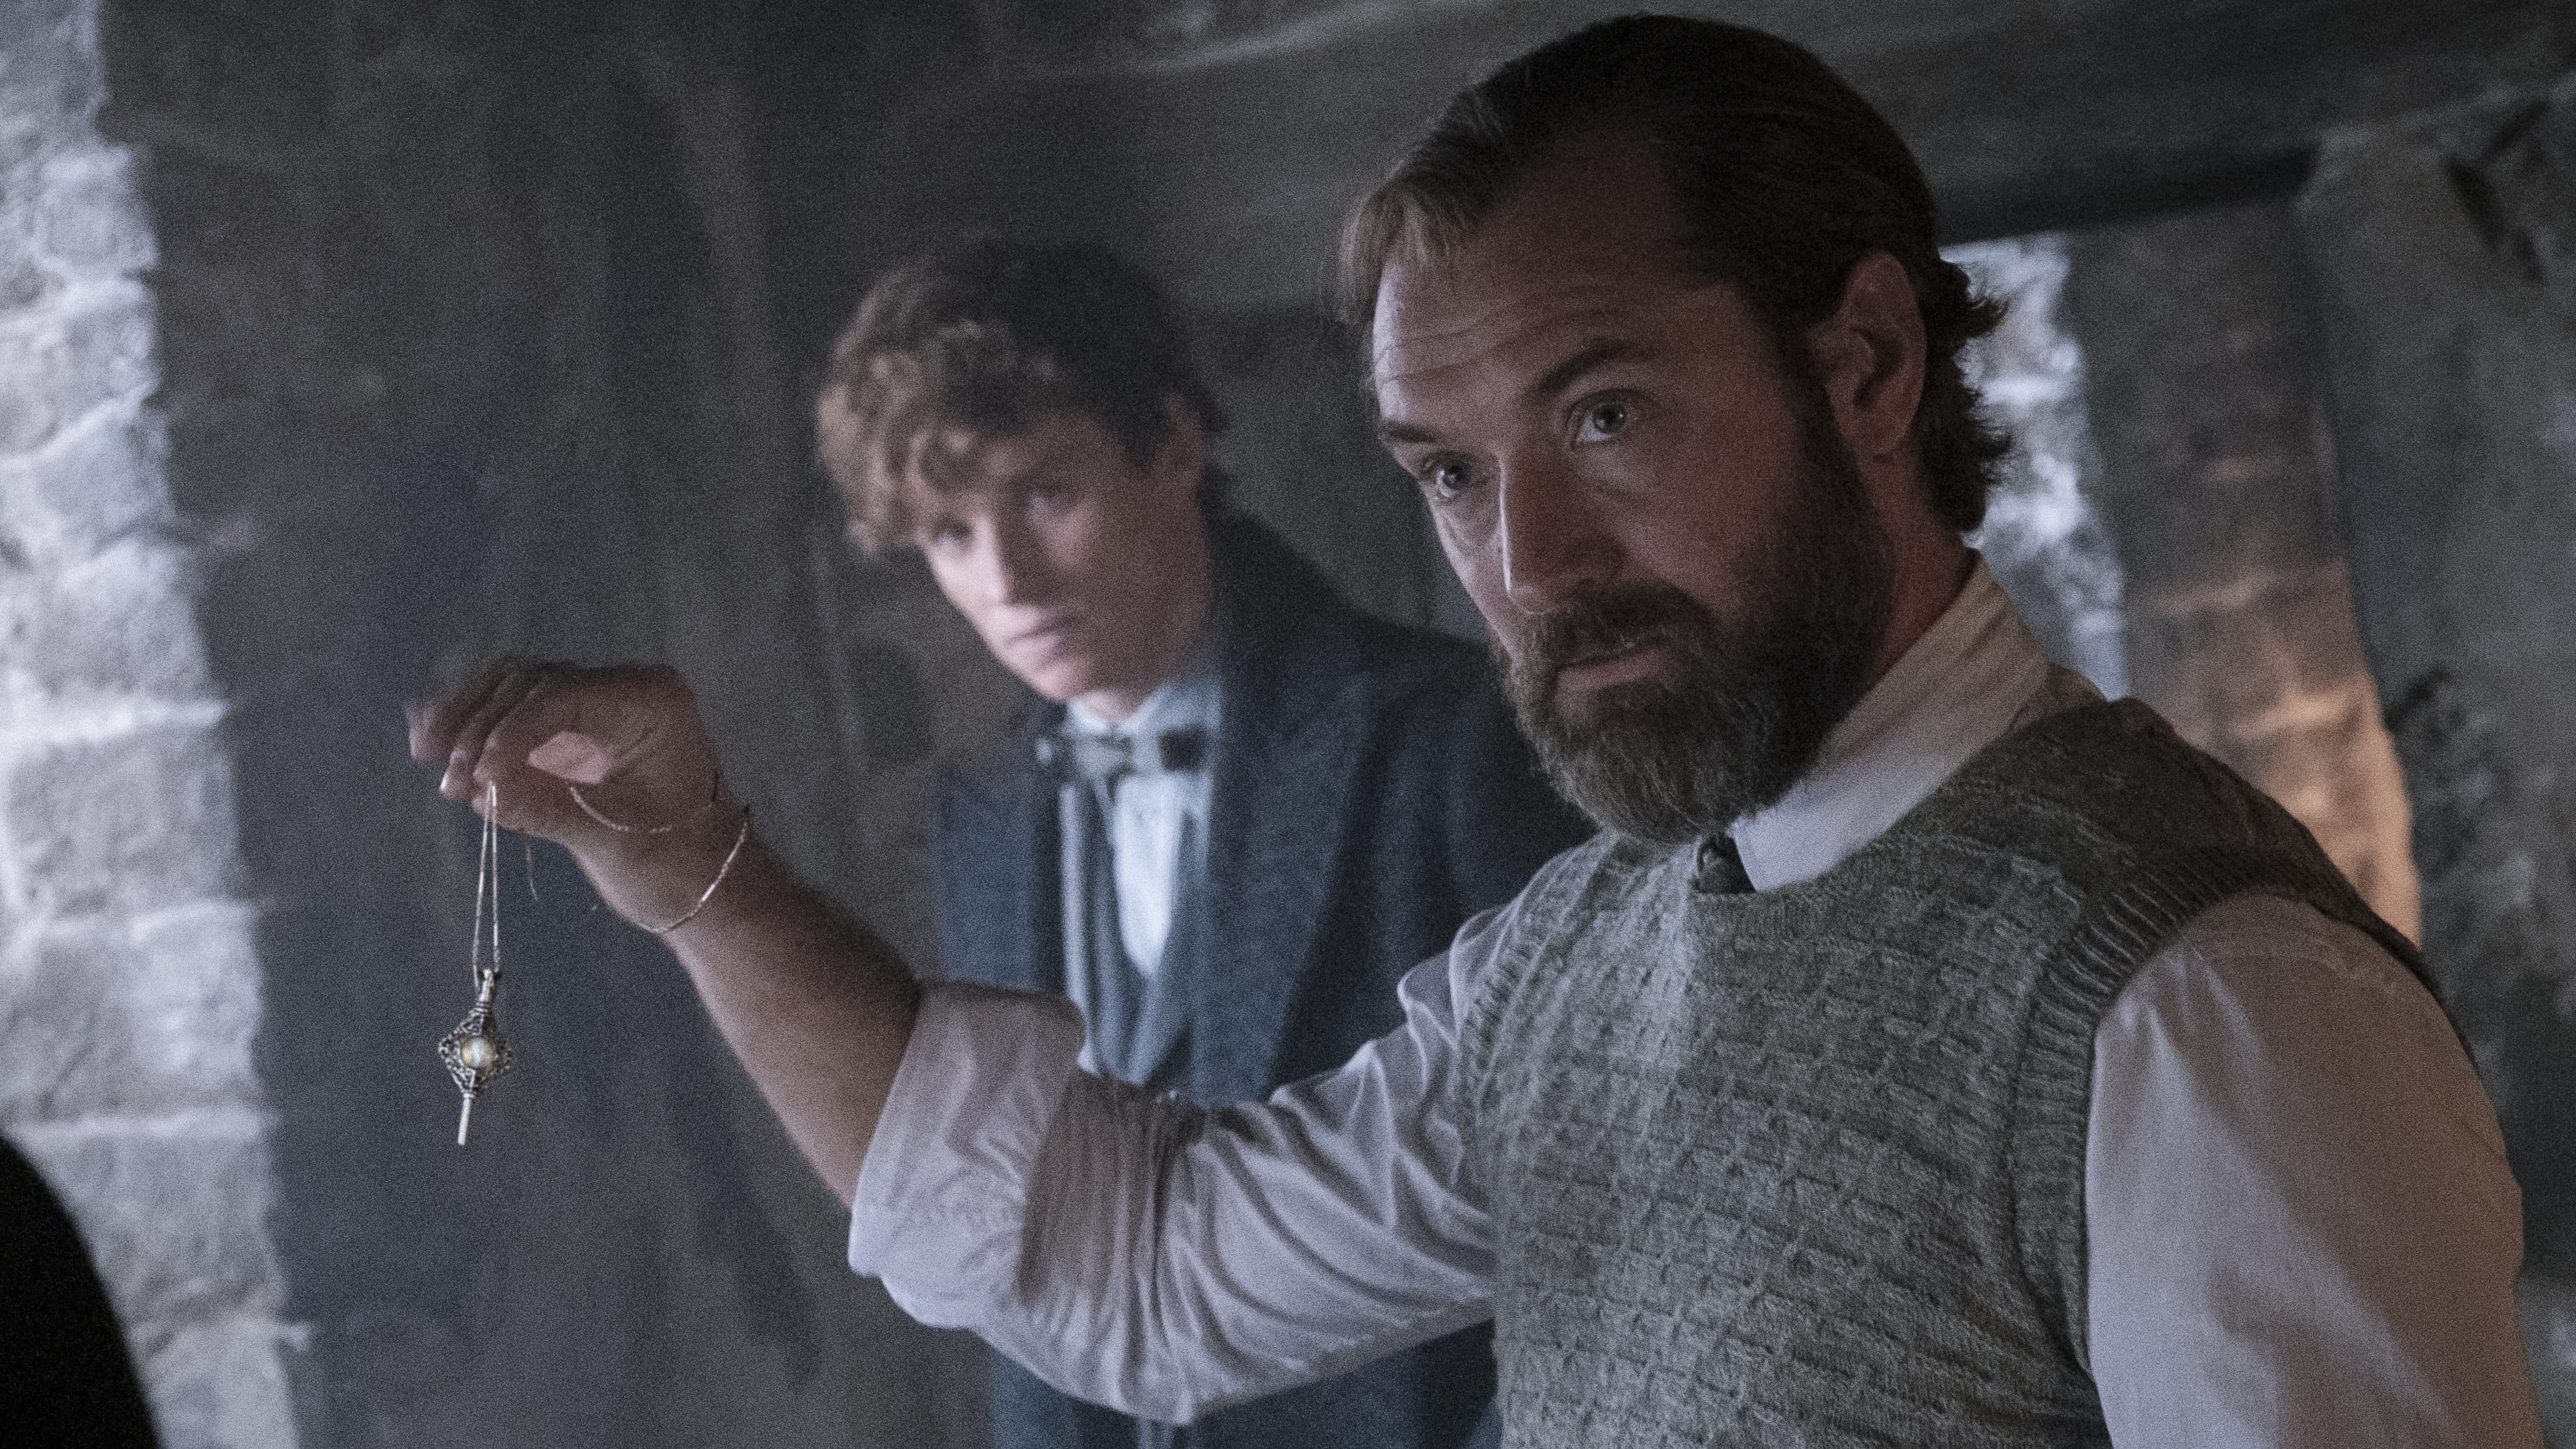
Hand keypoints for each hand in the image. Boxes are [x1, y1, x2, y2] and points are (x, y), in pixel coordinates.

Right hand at [408, 657, 737, 922]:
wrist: (709, 886)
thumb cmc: (679, 864)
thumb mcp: (612, 839)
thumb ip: (547, 808)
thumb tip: (480, 789)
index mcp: (650, 701)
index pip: (562, 694)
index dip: (511, 731)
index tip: (479, 776)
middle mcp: (623, 689)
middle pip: (529, 681)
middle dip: (480, 726)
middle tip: (450, 780)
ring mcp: (595, 706)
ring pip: (513, 690)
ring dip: (468, 723)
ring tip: (433, 764)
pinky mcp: (572, 731)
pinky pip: (516, 714)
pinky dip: (476, 729)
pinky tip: (430, 738)